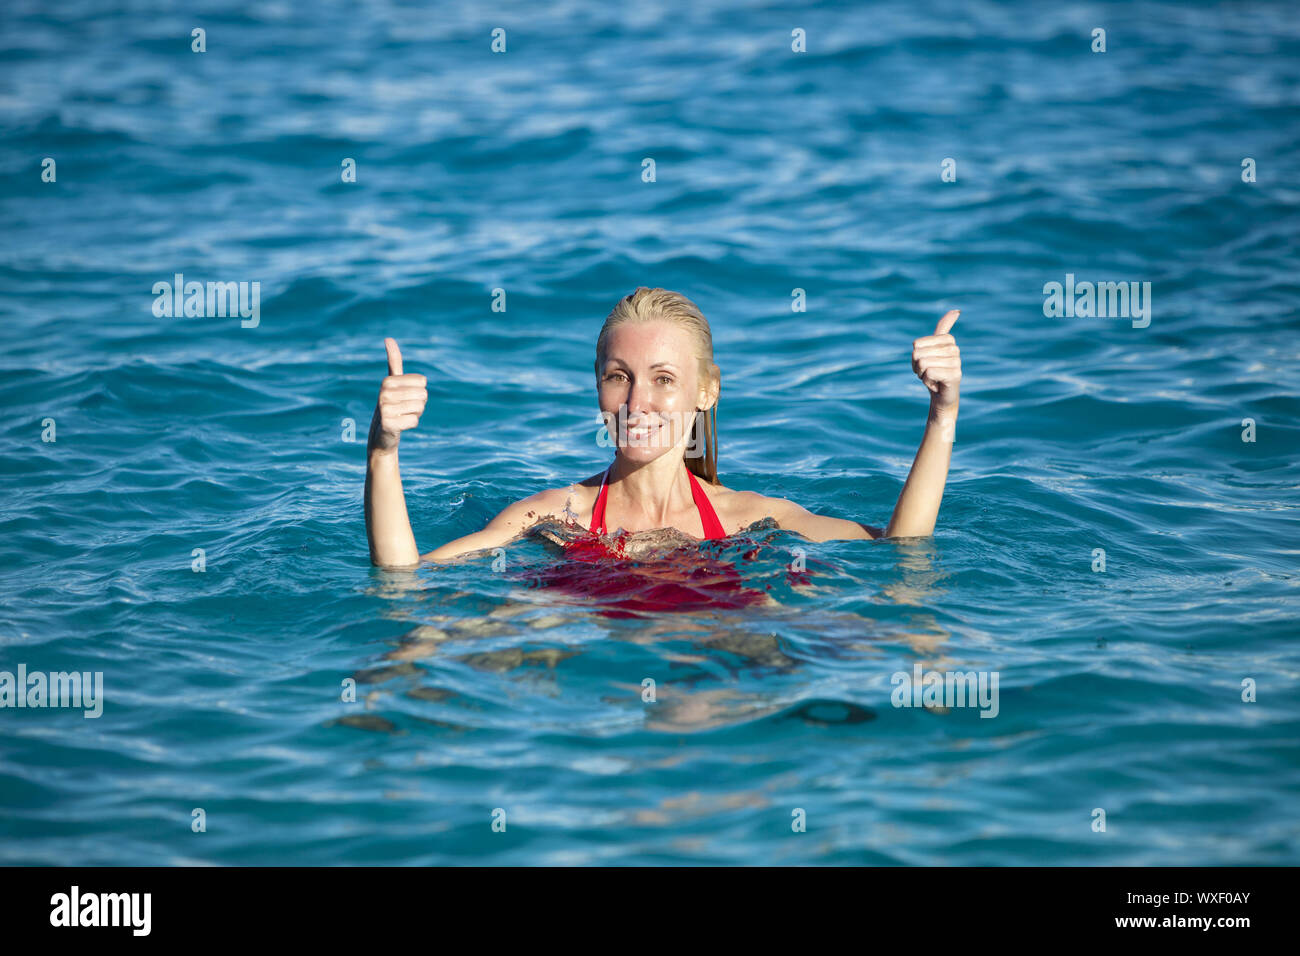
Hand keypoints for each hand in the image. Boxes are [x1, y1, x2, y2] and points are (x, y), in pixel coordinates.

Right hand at [369, 338, 426, 453]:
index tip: (405, 397)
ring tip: (401, 416)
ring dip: (415, 414)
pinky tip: (400, 425)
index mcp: (387, 381)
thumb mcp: (393, 382)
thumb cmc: (392, 405)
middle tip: (404, 409)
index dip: (418, 392)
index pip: (422, 382)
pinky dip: (411, 425)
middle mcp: (383, 393)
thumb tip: (388, 338)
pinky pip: (414, 421)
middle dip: (418, 404)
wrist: (381, 434)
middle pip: (423, 395)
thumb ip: (393, 361)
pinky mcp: (388, 424)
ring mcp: (384, 409)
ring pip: (419, 408)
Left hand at [911, 310, 960, 410]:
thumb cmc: (935, 371)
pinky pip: (929, 373)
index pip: (916, 344)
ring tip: (933, 378)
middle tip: (928, 373)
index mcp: (948, 340)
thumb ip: (943, 329)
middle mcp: (955, 349)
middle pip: (918, 354)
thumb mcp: (933, 349)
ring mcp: (956, 362)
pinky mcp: (955, 375)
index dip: (915, 356)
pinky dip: (927, 382)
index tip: (926, 362)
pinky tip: (936, 384)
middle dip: (918, 367)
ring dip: (922, 375)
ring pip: (923, 363)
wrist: (942, 396)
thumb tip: (956, 310)